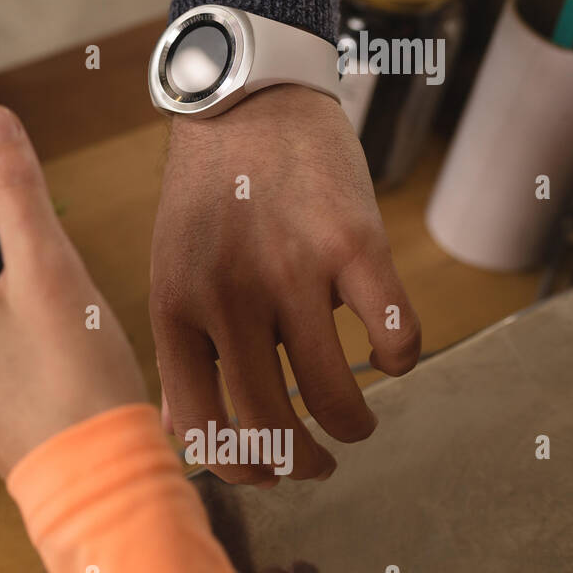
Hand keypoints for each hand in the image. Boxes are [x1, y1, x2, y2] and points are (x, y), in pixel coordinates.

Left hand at [149, 84, 420, 485]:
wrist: (246, 99)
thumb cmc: (205, 194)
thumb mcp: (170, 266)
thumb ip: (180, 344)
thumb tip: (185, 428)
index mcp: (174, 306)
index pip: (198, 422)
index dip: (235, 467)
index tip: (263, 474)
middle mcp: (227, 296)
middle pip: (270, 424)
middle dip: (302, 464)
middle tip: (319, 463)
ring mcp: (291, 269)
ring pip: (336, 395)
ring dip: (354, 425)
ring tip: (357, 421)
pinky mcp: (353, 242)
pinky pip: (394, 335)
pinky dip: (402, 358)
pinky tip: (392, 351)